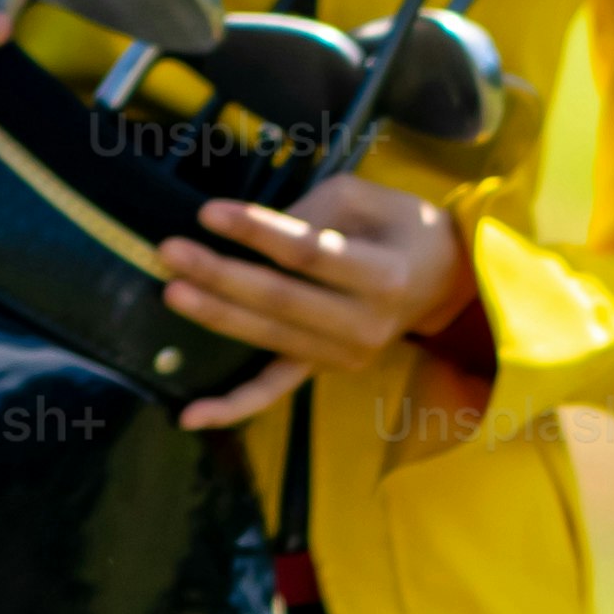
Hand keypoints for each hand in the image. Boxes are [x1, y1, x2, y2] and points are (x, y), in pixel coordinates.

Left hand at [150, 173, 473, 432]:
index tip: (208, 212)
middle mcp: (366, 324)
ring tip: (172, 290)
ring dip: (216, 317)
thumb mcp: (364, 198)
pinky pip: (274, 391)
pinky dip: (231, 406)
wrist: (441, 279)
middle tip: (171, 251)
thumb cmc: (399, 228)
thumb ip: (310, 210)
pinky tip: (188, 415)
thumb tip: (247, 229)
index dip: (256, 233)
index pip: (308, 253)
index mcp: (383, 275)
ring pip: (269, 339)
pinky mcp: (324, 371)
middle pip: (281, 301)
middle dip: (221, 275)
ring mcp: (344, 356)